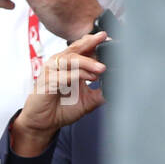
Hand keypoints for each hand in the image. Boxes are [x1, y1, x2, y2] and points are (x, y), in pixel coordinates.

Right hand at [11, 31, 107, 156]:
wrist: (44, 124)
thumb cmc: (61, 110)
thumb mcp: (89, 100)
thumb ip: (101, 91)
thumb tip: (119, 86)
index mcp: (69, 65)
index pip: (83, 48)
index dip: (96, 43)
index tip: (111, 40)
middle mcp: (59, 65)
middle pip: (75, 48)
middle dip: (92, 43)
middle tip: (106, 41)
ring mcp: (51, 72)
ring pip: (70, 59)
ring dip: (87, 62)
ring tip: (101, 68)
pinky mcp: (45, 82)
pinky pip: (62, 75)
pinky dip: (77, 75)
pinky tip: (89, 78)